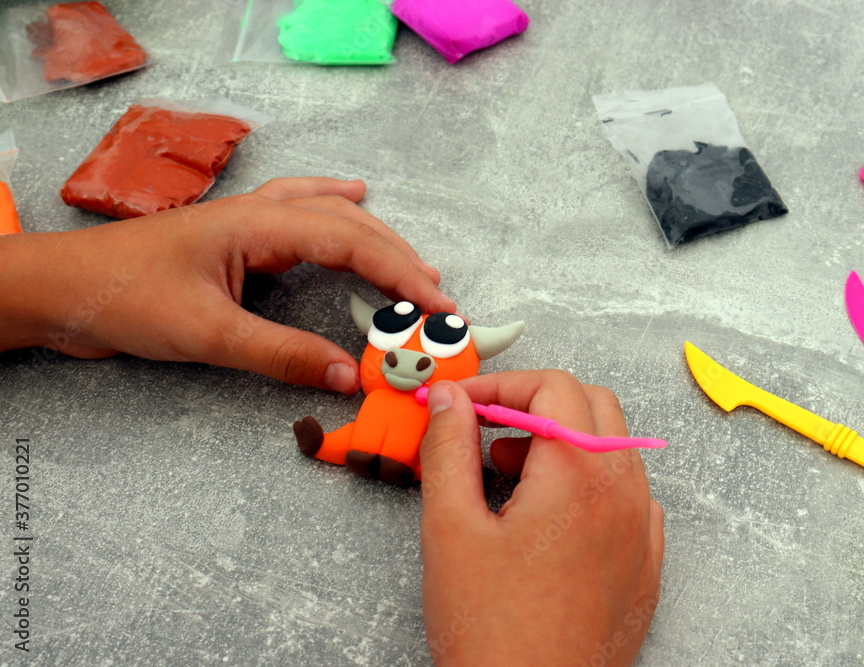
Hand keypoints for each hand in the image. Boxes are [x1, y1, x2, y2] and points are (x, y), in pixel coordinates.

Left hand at [0, 177, 454, 391]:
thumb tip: (352, 375)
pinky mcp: (235, 240)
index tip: (441, 306)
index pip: (349, 242)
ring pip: (328, 215)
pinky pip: (299, 211)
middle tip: (439, 299)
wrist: (60, 290)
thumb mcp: (208, 333)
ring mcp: (247, 221)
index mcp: (257, 225)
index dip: (401, 274)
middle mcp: (259, 213)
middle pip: (348, 225)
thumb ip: (281, 353)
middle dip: (399, 260)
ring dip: (376, 237)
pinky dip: (333, 205)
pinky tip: (352, 195)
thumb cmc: (124, 300)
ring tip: (415, 261)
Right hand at [419, 371, 664, 665]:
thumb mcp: (451, 529)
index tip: (462, 405)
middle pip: (590, 405)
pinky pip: (628, 494)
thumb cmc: (492, 632)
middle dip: (534, 404)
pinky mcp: (645, 563)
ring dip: (562, 442)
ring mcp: (642, 530)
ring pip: (611, 447)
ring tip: (509, 479)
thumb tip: (447, 400)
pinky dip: (588, 483)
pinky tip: (548, 517)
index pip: (551, 387)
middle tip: (486, 434)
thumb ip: (448, 449)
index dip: (500, 385)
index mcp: (579, 475)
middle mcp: (623, 493)